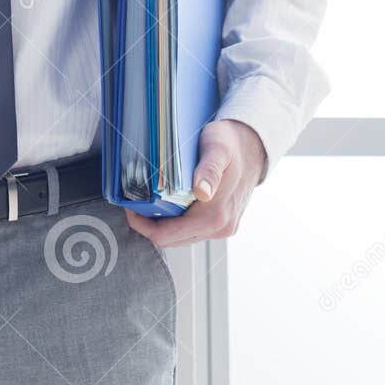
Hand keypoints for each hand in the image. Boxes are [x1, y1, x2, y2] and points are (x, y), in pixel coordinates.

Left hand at [125, 119, 267, 248]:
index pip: (166, 236)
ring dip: (163, 224)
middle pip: (171, 240)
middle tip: (135, 201)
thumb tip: (202, 192)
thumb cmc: (232, 143)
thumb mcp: (217, 148)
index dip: (142, 225)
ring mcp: (222, 227)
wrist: (253, 147)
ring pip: (181, 237)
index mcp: (216, 216)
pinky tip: (168, 202)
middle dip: (149, 225)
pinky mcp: (222, 224)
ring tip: (149, 201)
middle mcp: (221, 227)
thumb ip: (209, 170)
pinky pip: (191, 231)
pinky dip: (176, 221)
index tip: (130, 206)